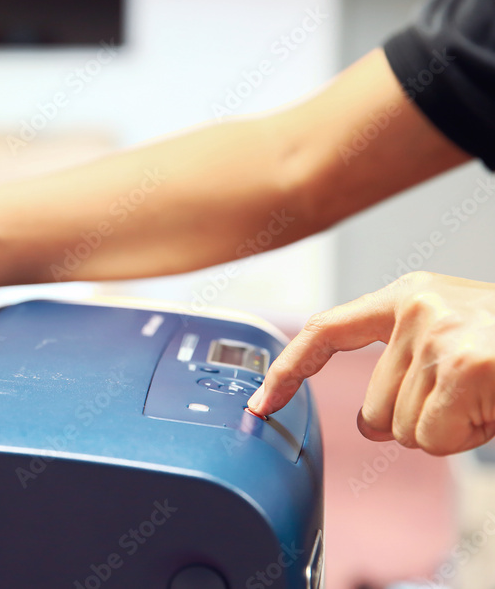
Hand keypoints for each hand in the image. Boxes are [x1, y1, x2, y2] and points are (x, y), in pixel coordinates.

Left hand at [247, 272, 494, 454]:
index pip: (327, 332)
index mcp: (409, 296)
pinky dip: (468, 438)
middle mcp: (417, 307)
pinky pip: (435, 437)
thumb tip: (371, 424)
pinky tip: (494, 406)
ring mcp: (440, 333)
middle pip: (374, 408)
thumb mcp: (455, 342)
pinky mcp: (466, 363)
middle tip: (472, 397)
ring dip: (451, 429)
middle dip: (422, 421)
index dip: (290, 370)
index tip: (262, 401)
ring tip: (487, 395)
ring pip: (405, 430)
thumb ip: (404, 371)